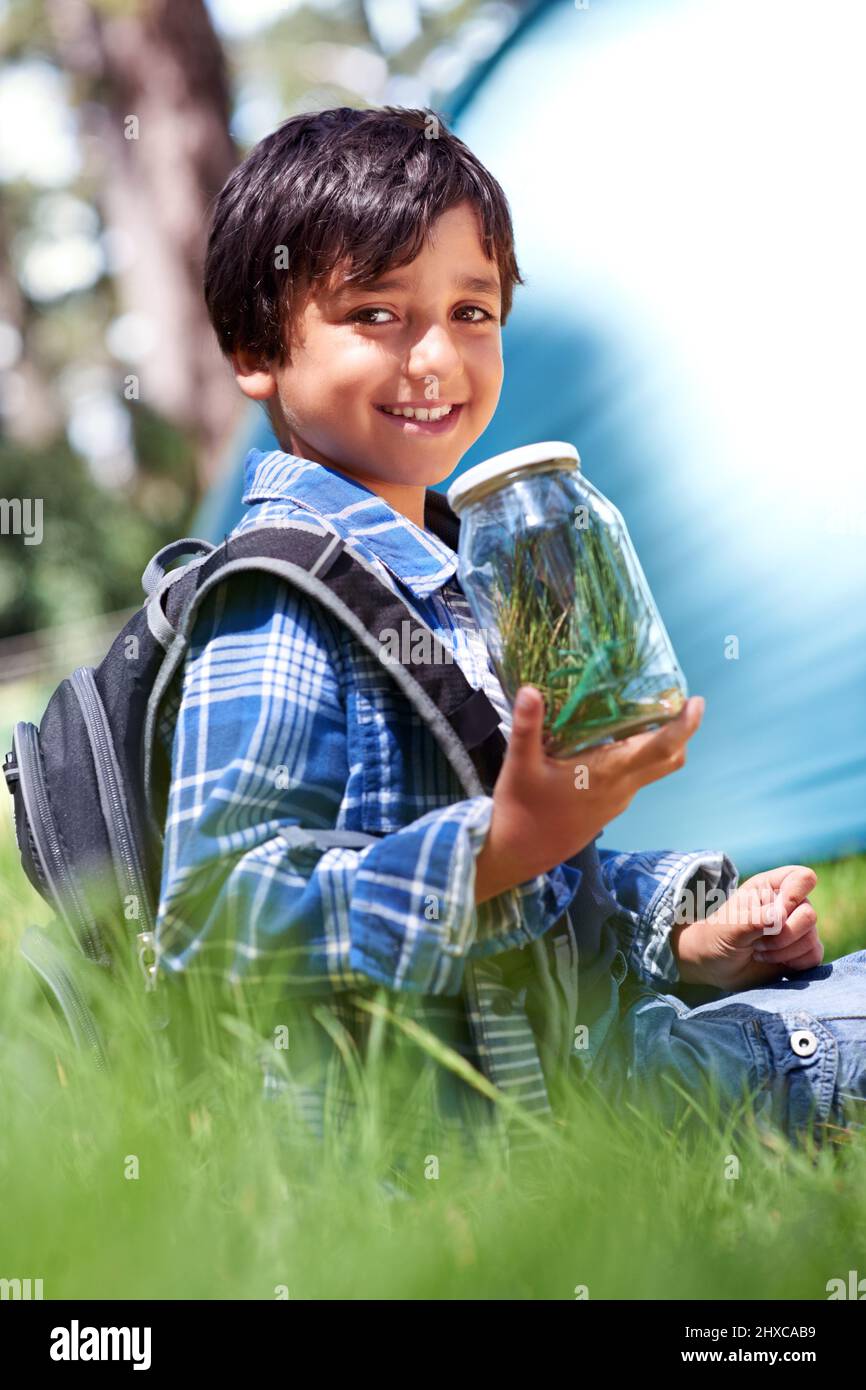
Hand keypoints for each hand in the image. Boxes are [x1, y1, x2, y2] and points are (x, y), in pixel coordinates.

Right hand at [475, 688, 705, 902]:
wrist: (518, 855)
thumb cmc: (521, 811)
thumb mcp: (519, 766)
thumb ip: (527, 727)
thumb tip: (531, 690)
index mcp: (607, 773)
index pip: (660, 748)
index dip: (684, 726)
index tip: (696, 704)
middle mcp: (621, 788)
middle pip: (668, 759)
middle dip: (678, 730)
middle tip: (669, 700)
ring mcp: (617, 801)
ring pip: (651, 769)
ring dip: (656, 743)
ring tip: (636, 712)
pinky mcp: (607, 808)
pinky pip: (632, 778)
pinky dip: (634, 757)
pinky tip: (608, 742)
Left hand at [671, 865, 820, 989]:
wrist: (714, 966)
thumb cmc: (718, 938)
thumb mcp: (729, 927)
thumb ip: (754, 920)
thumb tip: (780, 917)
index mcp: (770, 887)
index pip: (802, 878)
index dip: (792, 898)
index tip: (772, 916)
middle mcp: (789, 904)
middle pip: (809, 914)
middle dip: (782, 935)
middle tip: (756, 942)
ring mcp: (798, 927)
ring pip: (812, 938)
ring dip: (783, 952)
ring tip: (759, 952)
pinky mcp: (803, 951)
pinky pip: (814, 956)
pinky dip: (793, 963)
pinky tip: (773, 961)